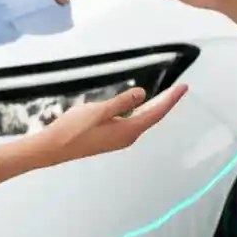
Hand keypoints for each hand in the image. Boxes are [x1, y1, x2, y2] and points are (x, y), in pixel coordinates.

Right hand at [39, 84, 187, 164]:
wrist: (53, 148)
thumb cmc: (74, 129)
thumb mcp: (99, 111)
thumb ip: (122, 102)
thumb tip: (143, 94)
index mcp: (128, 130)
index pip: (156, 112)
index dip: (171, 99)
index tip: (183, 87)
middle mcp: (127, 136)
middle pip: (152, 116)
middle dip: (167, 101)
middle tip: (180, 87)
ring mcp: (119, 139)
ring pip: (143, 119)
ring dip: (155, 106)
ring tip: (166, 94)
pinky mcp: (110, 138)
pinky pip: (133, 122)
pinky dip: (142, 111)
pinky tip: (141, 105)